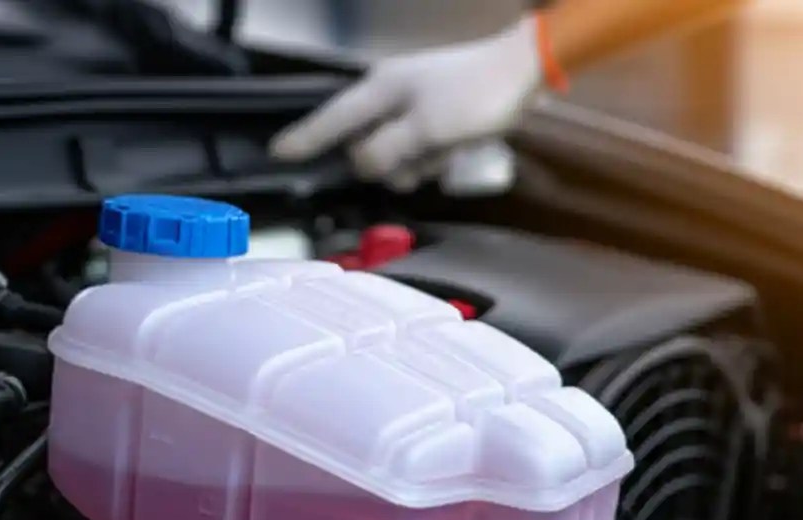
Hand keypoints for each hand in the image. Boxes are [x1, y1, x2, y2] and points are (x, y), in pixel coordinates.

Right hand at [268, 17, 542, 191]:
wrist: (524, 73)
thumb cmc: (476, 95)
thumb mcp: (426, 131)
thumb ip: (386, 150)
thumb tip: (362, 164)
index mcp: (381, 88)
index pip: (332, 118)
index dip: (306, 139)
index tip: (279, 153)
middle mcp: (391, 94)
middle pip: (366, 144)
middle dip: (387, 164)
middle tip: (417, 163)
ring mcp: (415, 105)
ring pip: (396, 152)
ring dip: (416, 164)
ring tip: (444, 153)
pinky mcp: (436, 116)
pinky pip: (421, 149)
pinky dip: (435, 157)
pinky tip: (454, 150)